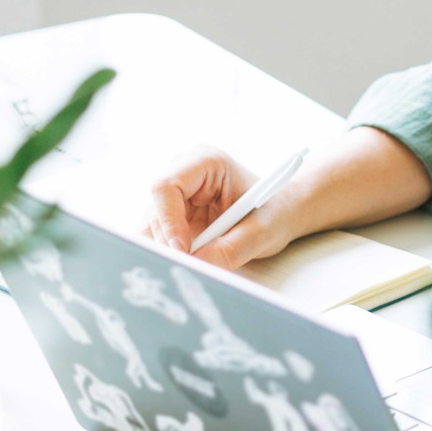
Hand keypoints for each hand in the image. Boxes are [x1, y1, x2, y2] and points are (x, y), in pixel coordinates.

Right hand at [145, 146, 295, 270]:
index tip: (182, 251)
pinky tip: (188, 264)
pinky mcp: (171, 214)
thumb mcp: (261, 233)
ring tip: (193, 267)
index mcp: (206, 162)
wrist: (280, 214)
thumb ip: (230, 249)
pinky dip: (168, 254)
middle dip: (168, 243)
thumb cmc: (274, 212)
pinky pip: (157, 237)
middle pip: (155, 211)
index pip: (166, 186)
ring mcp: (175, 194)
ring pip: (151, 227)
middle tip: (188, 268)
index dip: (167, 221)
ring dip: (167, 251)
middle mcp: (184, 173)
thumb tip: (195, 265)